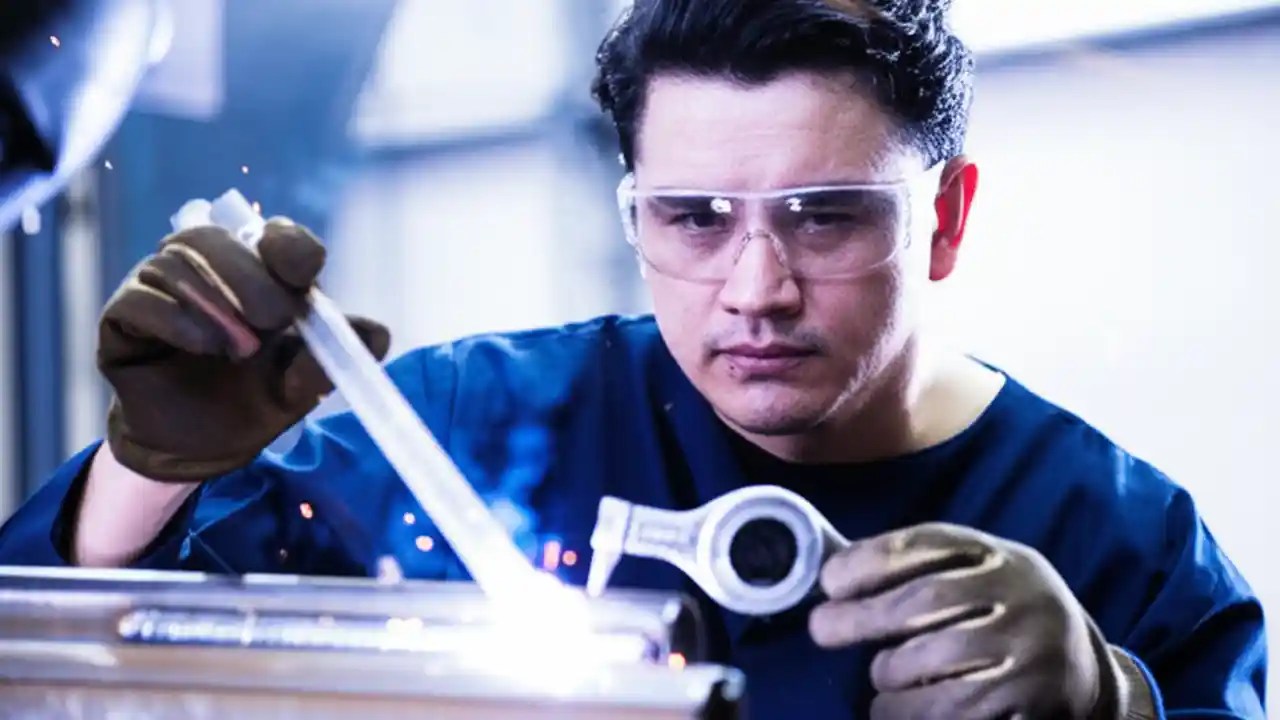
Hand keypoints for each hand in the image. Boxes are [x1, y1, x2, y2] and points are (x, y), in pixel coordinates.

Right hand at [98, 219, 390, 480]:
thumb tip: (377, 335)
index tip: (304, 272)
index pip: (271, 234)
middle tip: (274, 320)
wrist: (200, 449)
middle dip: (251, 276)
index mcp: (256, 273)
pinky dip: (175, 318)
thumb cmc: (252, 404)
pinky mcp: (122, 318)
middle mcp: (204, 269)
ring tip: (240, 349)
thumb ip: (333, 358)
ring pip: (175, 262)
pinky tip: (204, 346)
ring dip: (215, 302)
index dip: (287, 243)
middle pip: (216, 238)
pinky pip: (138, 299)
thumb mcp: (300, 386)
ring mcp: (158, 287)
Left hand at [809, 522, 1124, 718]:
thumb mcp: (976, 572)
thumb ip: (918, 568)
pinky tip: (893, 711)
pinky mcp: (1030, 698)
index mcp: (999, 557)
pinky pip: (960, 709)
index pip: (928, 545)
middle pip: (928, 601)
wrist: (1083, 669)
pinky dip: (915, 713)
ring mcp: (1029, 649)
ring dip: (890, 673)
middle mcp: (1020, 595)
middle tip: (822, 629)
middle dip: (864, 616)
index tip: (829, 580)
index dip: (871, 560)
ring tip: (877, 680)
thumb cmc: (1002, 611)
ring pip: (940, 659)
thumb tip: (835, 575)